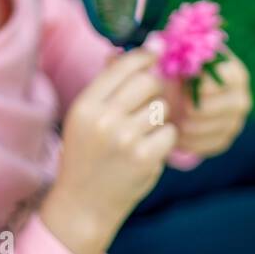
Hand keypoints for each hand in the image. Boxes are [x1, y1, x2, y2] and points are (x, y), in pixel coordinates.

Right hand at [45, 48, 177, 253]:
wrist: (83, 204)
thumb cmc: (87, 154)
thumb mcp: (85, 117)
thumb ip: (107, 85)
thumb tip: (135, 49)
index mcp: (86, 105)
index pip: (124, 66)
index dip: (144, 57)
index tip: (155, 54)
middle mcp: (104, 119)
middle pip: (148, 82)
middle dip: (154, 90)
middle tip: (147, 104)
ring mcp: (125, 139)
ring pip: (162, 108)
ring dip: (159, 119)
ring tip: (141, 134)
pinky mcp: (145, 157)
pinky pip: (170, 133)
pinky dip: (164, 140)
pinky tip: (148, 150)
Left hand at [165, 45, 250, 158]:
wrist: (189, 92)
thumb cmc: (183, 69)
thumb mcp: (181, 54)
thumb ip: (172, 47)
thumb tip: (156, 44)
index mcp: (236, 74)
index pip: (219, 80)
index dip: (195, 82)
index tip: (180, 80)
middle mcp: (241, 99)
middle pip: (207, 108)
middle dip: (183, 104)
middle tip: (170, 100)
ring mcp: (235, 123)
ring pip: (200, 128)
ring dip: (179, 121)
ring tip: (169, 112)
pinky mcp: (223, 141)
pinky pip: (199, 145)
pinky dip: (183, 138)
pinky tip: (174, 127)